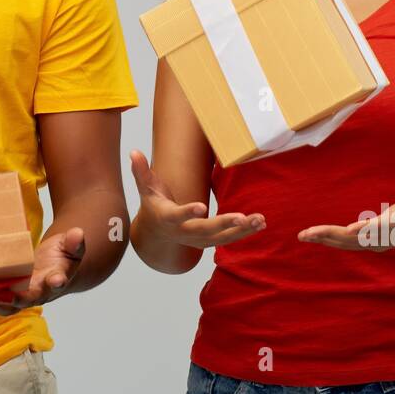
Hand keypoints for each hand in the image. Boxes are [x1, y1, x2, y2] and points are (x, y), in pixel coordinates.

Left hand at [0, 227, 84, 316]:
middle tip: (5, 297)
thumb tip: (79, 233)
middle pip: (26, 300)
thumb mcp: (71, 247)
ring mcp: (20, 297)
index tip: (56, 279)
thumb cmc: (61, 258)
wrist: (55, 270)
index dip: (57, 281)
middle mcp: (37, 293)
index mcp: (55, 280)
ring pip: (6, 306)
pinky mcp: (6, 296)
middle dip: (15, 299)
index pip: (57, 282)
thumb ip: (75, 243)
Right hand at [129, 149, 264, 248]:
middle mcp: (184, 232)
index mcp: (168, 218)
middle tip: (241, 217)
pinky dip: (245, 232)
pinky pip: (229, 239)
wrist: (158, 233)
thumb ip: (141, 171)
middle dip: (224, 224)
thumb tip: (133, 152)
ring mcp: (198, 240)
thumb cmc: (154, 204)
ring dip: (242, 230)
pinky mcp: (210, 241)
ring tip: (259, 220)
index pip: (177, 216)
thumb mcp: (146, 188)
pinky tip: (260, 223)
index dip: (188, 212)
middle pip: (205, 230)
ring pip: (222, 238)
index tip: (201, 207)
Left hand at [298, 132, 394, 251]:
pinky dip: (332, 241)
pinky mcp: (375, 244)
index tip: (350, 230)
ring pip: (349, 244)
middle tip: (307, 234)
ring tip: (303, 236)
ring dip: (326, 240)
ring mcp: (380, 242)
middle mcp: (387, 235)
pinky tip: (315, 238)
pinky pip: (350, 244)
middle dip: (330, 236)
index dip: (366, 228)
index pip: (381, 225)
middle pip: (355, 238)